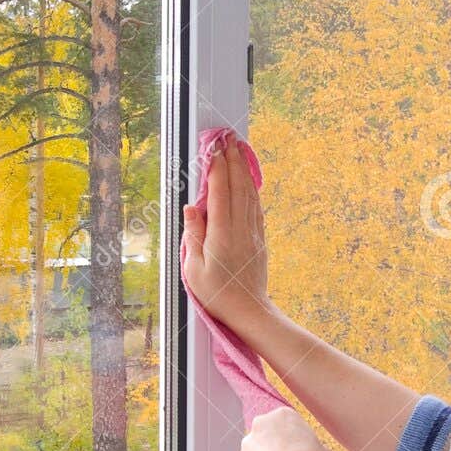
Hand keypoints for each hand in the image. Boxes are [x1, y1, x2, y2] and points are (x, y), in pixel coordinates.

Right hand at [182, 140, 271, 333]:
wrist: (248, 310)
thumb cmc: (216, 294)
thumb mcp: (193, 269)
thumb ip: (193, 235)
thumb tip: (191, 208)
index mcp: (222, 234)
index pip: (220, 193)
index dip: (217, 168)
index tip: (214, 149)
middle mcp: (240, 229)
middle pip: (237, 187)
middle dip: (233, 160)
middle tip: (229, 139)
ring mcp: (252, 233)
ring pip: (249, 194)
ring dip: (244, 170)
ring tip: (239, 151)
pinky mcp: (259, 239)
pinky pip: (256, 207)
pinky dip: (252, 189)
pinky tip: (248, 180)